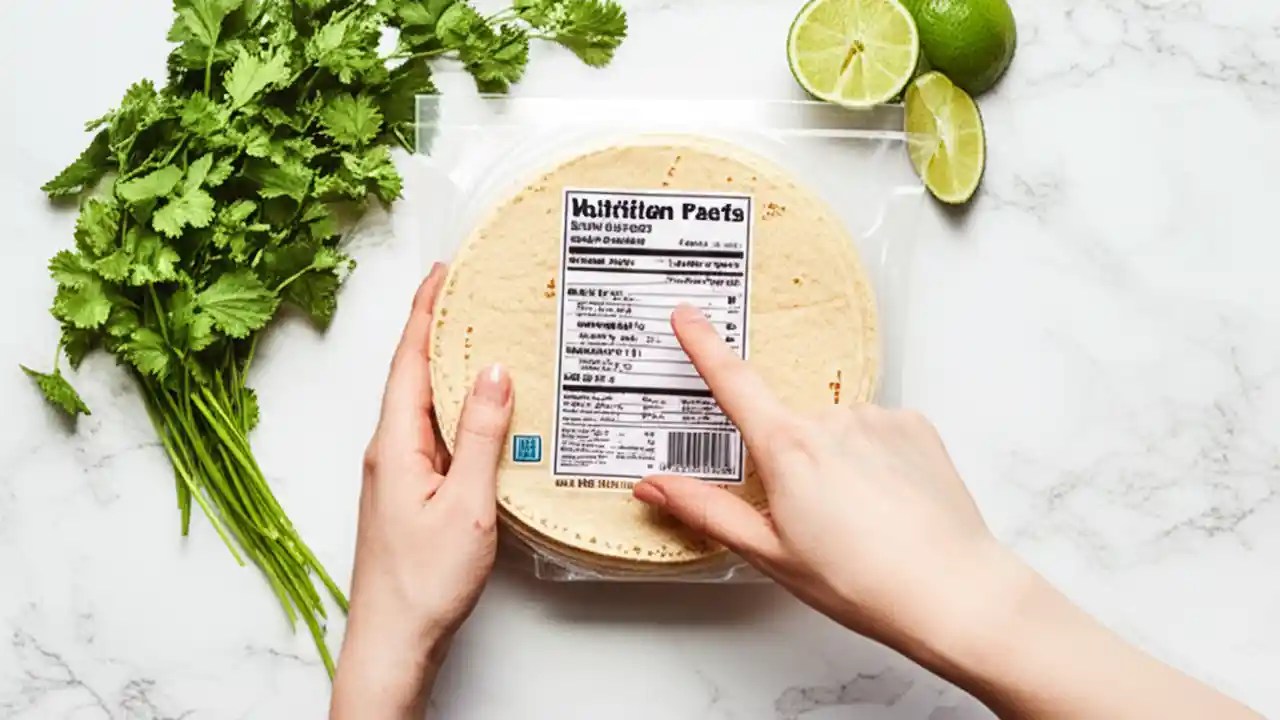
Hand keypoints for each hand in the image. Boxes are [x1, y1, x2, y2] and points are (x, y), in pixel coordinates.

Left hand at [331, 263, 513, 719]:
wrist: (394, 641)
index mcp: (395, 443)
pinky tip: (484, 413)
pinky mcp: (410, 493)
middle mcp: (389, 450)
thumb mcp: (466, 503)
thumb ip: (482, 436)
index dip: (426, 311)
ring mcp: (398, 473)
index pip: (410, 360)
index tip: (444, 271)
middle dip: (439, 327)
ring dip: (450, 368)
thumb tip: (495, 373)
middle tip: (470, 291)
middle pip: (414, 374)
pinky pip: (434, 434)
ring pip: (425, 404)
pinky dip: (458, 410)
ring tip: (483, 337)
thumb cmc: (423, 583)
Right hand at [634, 305, 1259, 719]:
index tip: (687, 316)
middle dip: (790, 461)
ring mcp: (878, 417)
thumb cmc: (861, 581)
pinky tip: (886, 500)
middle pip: (788, 425)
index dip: (704, 345)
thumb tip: (654, 485)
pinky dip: (873, 457)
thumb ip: (706, 511)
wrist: (952, 591)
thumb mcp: (769, 552)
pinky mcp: (916, 425)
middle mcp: (830, 419)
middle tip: (813, 519)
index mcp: (787, 448)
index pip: (733, 383)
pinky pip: (877, 430)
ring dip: (835, 460)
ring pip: (835, 430)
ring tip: (858, 518)